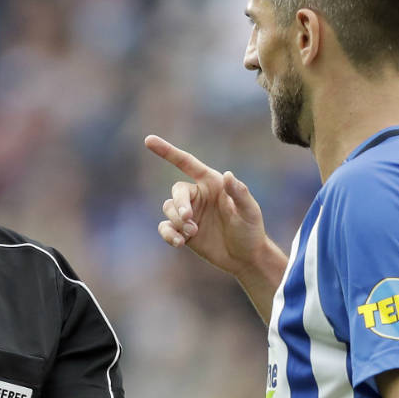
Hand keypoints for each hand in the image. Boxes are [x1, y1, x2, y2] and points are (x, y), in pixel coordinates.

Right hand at [146, 135, 268, 277]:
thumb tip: (228, 174)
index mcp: (211, 183)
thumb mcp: (249, 211)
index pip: (186, 163)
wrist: (245, 257)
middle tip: (189, 220)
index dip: (167, 151)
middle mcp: (197, 195)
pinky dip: (168, 234)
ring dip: (177, 221)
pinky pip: (165, 227)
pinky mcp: (182, 231)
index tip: (148, 140)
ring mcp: (188, 214)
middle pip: (176, 192)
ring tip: (192, 233)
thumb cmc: (250, 230)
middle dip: (180, 205)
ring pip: (169, 209)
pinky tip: (180, 243)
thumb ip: (239, 193)